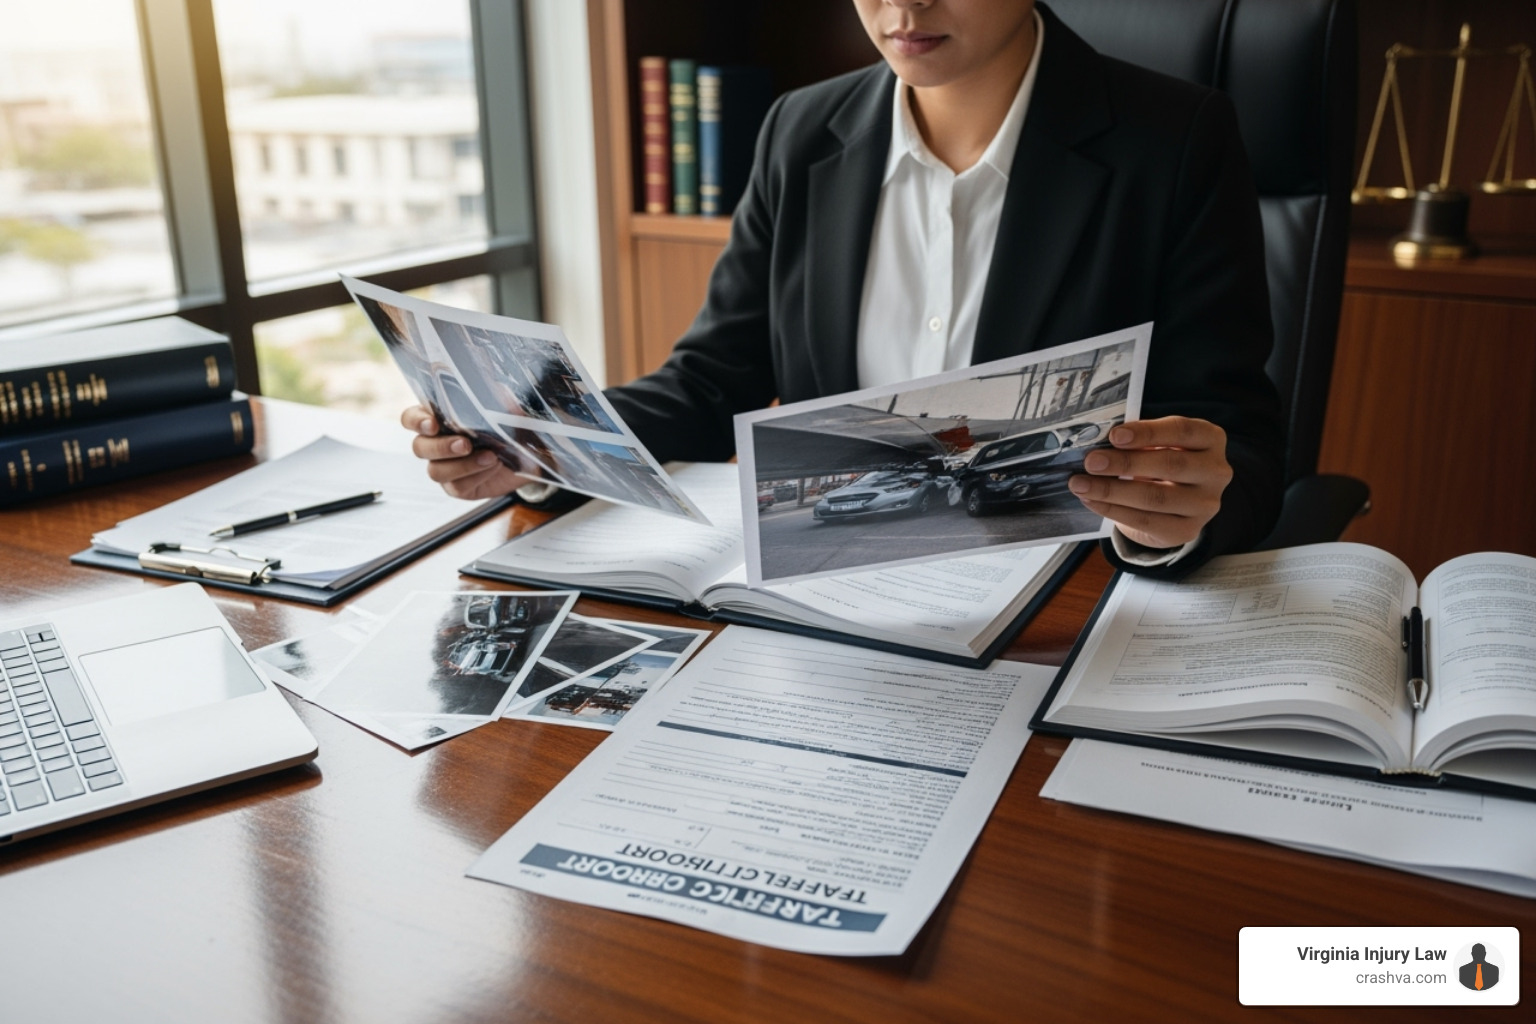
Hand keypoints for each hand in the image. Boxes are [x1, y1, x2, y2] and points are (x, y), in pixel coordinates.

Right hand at [401, 404, 533, 499]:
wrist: (530, 453)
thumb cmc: (509, 425)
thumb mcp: (504, 406)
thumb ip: (491, 397)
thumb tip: (489, 390)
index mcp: (438, 418)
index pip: (411, 419)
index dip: (416, 422)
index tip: (433, 424)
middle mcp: (435, 444)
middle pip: (420, 448)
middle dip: (442, 447)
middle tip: (465, 444)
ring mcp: (445, 467)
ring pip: (436, 471)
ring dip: (463, 465)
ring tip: (490, 457)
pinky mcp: (458, 487)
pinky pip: (456, 486)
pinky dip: (476, 476)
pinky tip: (493, 467)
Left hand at [1067, 416, 1230, 549]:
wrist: (1177, 504)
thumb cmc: (1163, 461)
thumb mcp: (1159, 443)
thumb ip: (1138, 440)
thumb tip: (1099, 443)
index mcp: (1211, 439)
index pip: (1182, 431)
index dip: (1148, 432)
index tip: (1115, 435)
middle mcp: (1216, 472)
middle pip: (1170, 464)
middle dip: (1125, 463)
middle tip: (1090, 461)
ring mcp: (1205, 504)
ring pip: (1156, 497)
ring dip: (1111, 490)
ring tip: (1080, 484)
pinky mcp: (1187, 530)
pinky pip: (1146, 521)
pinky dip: (1113, 510)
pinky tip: (1091, 500)